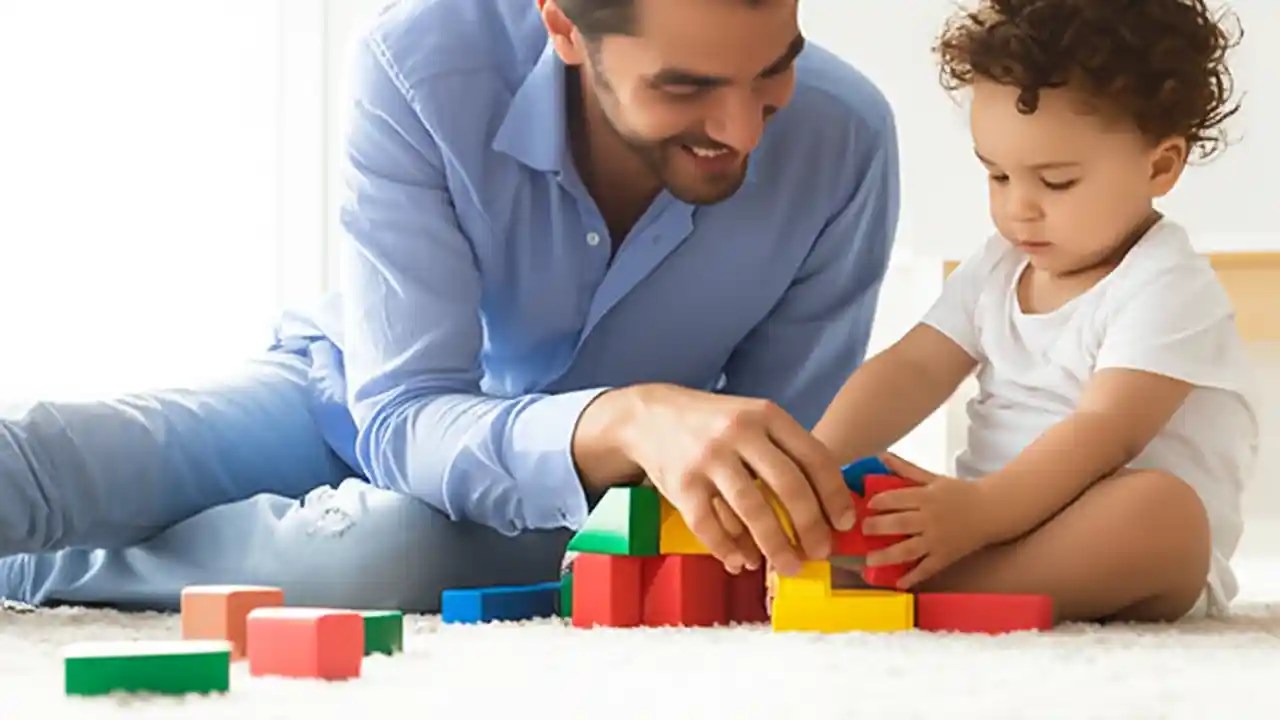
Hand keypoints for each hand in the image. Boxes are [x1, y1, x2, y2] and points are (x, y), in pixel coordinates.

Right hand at [620, 384, 853, 575]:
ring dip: (775, 546)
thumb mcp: (753, 419)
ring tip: (789, 566)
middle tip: (820, 553)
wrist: (650, 416)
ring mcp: (708, 458)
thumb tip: (826, 503)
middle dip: (810, 527)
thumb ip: (786, 450)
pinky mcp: (681, 484)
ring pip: (752, 511)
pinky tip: (743, 562)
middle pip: (788, 486)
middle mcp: (739, 433)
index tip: (844, 523)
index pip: (814, 457)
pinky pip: (711, 526)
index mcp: (766, 415)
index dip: (834, 495)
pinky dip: (729, 550)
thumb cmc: (714, 424)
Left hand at [861, 453, 995, 588]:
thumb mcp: (932, 478)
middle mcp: (930, 519)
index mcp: (926, 497)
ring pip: (909, 549)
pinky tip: (897, 583)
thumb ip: (906, 470)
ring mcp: (937, 540)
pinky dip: (913, 577)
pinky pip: (927, 569)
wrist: (991, 510)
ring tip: (869, 560)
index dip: (879, 501)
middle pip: (900, 524)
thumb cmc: (958, 493)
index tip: (866, 505)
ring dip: (888, 556)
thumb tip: (881, 456)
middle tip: (862, 530)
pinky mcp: (945, 557)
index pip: (898, 498)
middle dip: (878, 527)